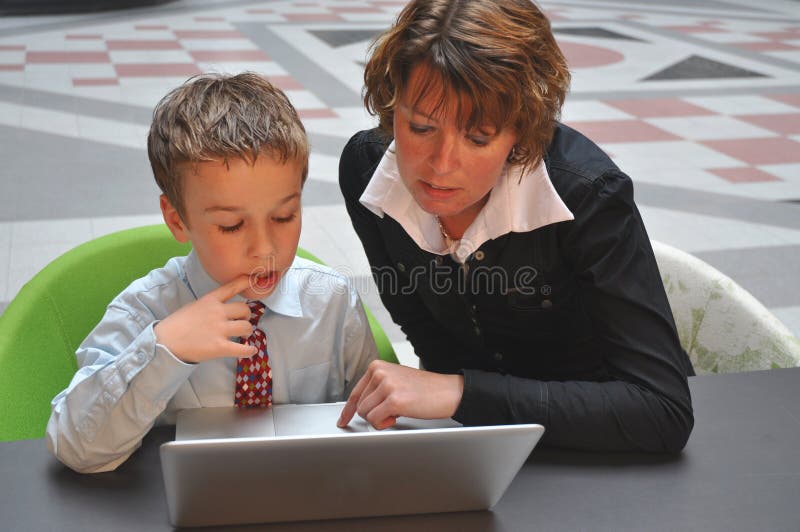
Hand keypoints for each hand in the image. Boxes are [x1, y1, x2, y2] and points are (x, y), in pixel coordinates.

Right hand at [154, 275, 257, 362]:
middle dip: (247, 315)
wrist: (164, 342)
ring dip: (248, 331)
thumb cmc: (176, 325)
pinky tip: (251, 351)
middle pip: (244, 309)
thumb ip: (208, 306)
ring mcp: (220, 329)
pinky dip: (249, 351)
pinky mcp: (219, 347)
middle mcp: (217, 312)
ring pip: (246, 327)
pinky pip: (242, 349)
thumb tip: (221, 310)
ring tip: (244, 335)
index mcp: (209, 301)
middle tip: (243, 321)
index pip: (231, 287)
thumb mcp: (193, 307)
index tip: (253, 280)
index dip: (244, 283)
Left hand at [337, 360, 464, 429]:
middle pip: (359, 405)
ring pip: (366, 414)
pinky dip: (384, 424)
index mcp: (377, 366)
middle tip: (391, 413)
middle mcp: (379, 373)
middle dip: (373, 414)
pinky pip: (375, 420)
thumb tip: (359, 408)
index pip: (355, 392)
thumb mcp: (396, 381)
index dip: (348, 410)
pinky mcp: (394, 400)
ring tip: (397, 413)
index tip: (343, 420)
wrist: (447, 391)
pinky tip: (397, 417)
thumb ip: (377, 389)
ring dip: (380, 420)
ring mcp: (386, 385)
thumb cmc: (424, 389)